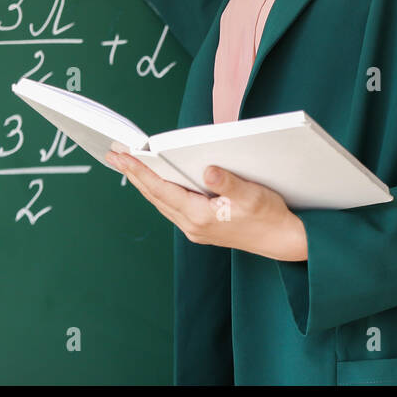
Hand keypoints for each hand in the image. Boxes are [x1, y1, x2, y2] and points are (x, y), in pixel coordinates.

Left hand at [104, 148, 307, 261]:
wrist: (284, 240)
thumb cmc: (270, 216)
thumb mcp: (252, 195)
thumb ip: (228, 183)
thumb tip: (207, 170)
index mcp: (199, 216)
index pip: (161, 189)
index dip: (139, 171)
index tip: (122, 156)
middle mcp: (192, 225)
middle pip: (154, 196)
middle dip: (133, 175)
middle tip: (113, 155)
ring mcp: (195, 228)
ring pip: (161, 202)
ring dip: (144, 183)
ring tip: (128, 165)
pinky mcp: (201, 227)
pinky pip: (172, 206)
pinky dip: (159, 191)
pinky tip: (157, 181)